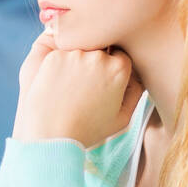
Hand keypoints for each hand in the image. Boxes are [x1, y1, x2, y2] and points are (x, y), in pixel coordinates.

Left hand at [12, 32, 144, 148]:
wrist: (50, 137)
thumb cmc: (86, 131)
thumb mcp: (122, 117)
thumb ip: (135, 89)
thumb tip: (137, 73)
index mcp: (119, 68)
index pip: (119, 57)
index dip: (108, 70)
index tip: (98, 83)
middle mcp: (98, 56)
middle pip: (98, 50)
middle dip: (91, 65)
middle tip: (80, 88)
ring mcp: (73, 54)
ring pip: (76, 49)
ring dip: (72, 63)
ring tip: (64, 89)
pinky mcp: (51, 56)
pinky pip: (56, 53)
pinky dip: (54, 64)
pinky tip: (52, 85)